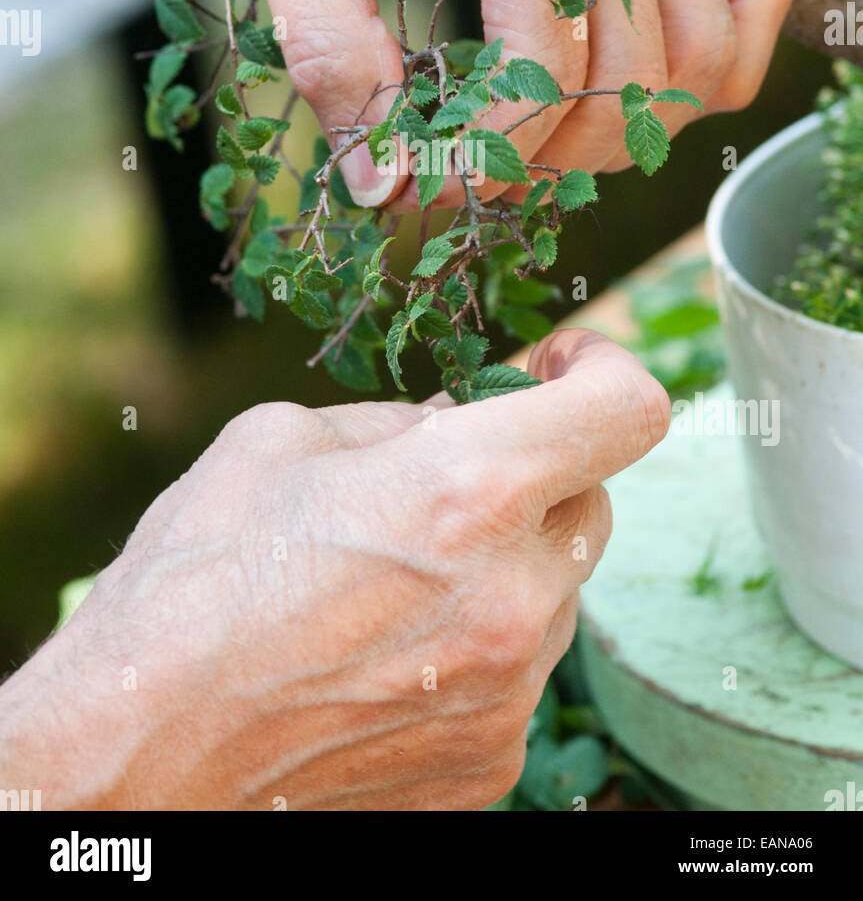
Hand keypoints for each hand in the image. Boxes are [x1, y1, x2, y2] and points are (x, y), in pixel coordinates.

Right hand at [0, 329, 668, 810]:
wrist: (137, 749)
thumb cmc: (192, 581)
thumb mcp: (281, 441)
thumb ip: (398, 423)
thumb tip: (456, 421)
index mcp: (469, 492)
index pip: (627, 410)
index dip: (606, 370)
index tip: (565, 367)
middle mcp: (512, 597)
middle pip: (594, 503)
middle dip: (539, 474)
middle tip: (456, 476)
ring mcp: (507, 693)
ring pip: (554, 593)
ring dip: (504, 565)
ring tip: (396, 580)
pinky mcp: (489, 762)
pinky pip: (515, 675)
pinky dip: (476, 646)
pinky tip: (387, 652)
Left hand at [235, 0, 793, 208]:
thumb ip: (330, 55)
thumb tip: (383, 183)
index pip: (542, 55)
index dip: (492, 149)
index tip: (434, 185)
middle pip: (630, 72)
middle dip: (552, 155)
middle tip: (477, 173)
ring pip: (701, 51)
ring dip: (630, 128)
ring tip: (544, 143)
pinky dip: (711, 68)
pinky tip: (635, 92)